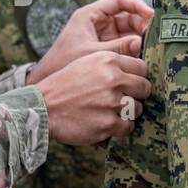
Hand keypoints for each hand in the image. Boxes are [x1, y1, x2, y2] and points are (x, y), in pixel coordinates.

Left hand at [27, 0, 152, 84]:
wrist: (51, 87)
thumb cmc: (64, 64)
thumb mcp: (92, 54)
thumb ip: (117, 47)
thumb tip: (141, 41)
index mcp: (90, 15)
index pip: (119, 1)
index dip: (137, 5)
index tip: (151, 15)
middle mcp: (97, 23)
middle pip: (127, 17)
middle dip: (142, 24)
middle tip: (154, 36)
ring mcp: (102, 37)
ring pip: (128, 33)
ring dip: (140, 38)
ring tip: (152, 48)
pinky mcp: (105, 51)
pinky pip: (125, 46)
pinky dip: (134, 50)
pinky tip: (144, 57)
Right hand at [35, 50, 150, 145]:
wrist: (42, 108)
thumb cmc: (64, 86)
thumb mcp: (86, 62)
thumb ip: (112, 64)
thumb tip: (139, 72)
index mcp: (108, 60)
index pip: (142, 68)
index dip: (136, 78)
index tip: (128, 85)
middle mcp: (113, 79)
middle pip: (144, 88)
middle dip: (135, 95)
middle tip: (120, 100)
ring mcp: (112, 102)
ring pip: (137, 109)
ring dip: (126, 113)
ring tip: (106, 111)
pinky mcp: (109, 124)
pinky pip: (128, 127)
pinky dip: (118, 128)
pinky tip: (103, 123)